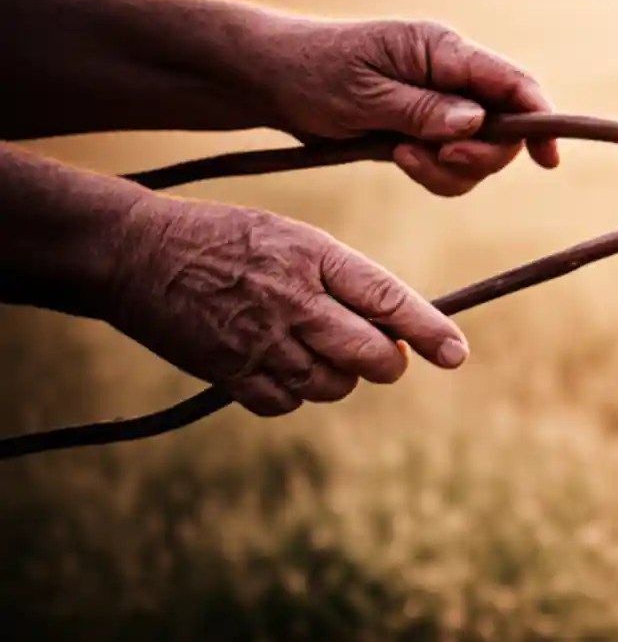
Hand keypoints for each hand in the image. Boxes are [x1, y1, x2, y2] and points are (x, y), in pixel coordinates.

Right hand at [106, 193, 467, 415]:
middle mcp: (295, 302)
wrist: (137, 253)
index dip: (429, 330)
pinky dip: (292, 392)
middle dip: (387, 362)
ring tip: (313, 346)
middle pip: (372, 357)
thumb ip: (344, 279)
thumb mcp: (293, 238)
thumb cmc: (227, 240)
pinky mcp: (231, 373)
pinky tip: (277, 362)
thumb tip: (395, 329)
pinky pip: (287, 403)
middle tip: (381, 353)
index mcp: (315, 257)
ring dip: (338, 377)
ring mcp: (262, 342)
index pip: (388, 298)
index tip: (456, 354)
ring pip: (335, 386)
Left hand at [254, 18, 558, 195]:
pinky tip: (399, 158)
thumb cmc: (313, 73)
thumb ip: (422, 109)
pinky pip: (453, 166)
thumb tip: (476, 123)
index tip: (547, 159)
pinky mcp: (428, 132)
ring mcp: (442, 105)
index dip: (539, 119)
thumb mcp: (364, 94)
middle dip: (477, 156)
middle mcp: (452, 76)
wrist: (273, 80)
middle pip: (504, 128)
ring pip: (480, 154)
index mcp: (442, 50)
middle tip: (432, 157)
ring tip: (401, 156)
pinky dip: (435, 175)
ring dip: (449, 170)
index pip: (511, 82)